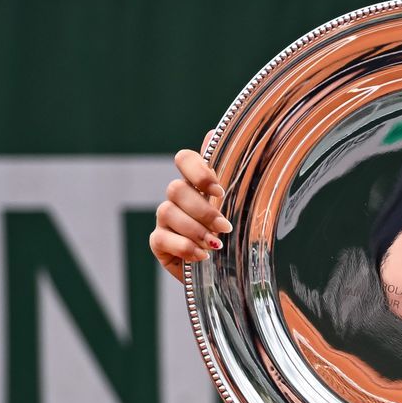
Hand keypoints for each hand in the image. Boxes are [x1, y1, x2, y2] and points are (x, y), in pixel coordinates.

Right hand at [148, 130, 229, 282]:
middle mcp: (178, 197)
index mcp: (198, 183)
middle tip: (225, 227)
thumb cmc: (236, 233)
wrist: (229, 269)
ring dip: (194, 229)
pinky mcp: (159, 242)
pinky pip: (161, 238)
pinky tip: (202, 255)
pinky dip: (184, 247)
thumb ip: (233, 172)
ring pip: (167, 212)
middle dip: (202, 210)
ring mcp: (165, 219)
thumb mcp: (242, 205)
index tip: (218, 190)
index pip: (184, 159)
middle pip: (176, 189)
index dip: (196, 170)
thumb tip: (214, 132)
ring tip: (215, 244)